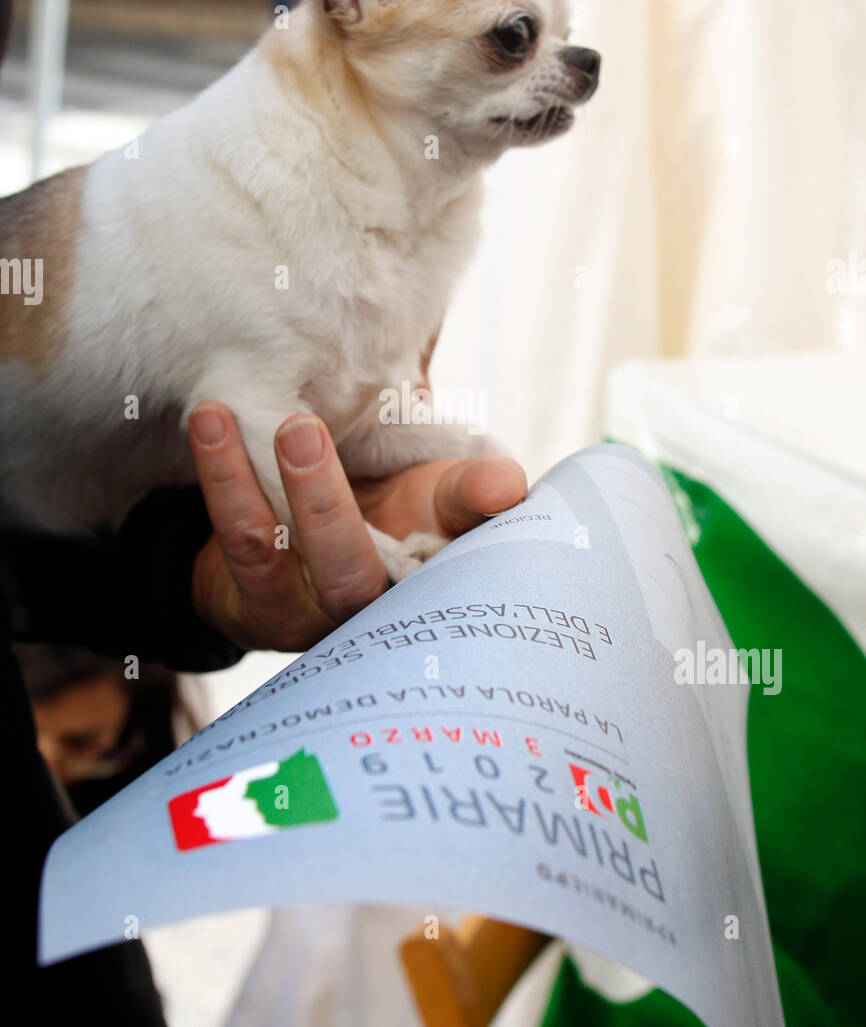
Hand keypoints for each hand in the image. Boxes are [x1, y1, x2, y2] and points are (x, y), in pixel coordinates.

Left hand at [188, 403, 525, 652]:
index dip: (480, 508)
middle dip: (323, 503)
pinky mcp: (259, 609)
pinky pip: (236, 542)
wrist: (298, 545)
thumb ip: (463, 480)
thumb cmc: (382, 503)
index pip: (466, 534)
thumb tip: (506, 487)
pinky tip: (210, 423)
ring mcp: (313, 613)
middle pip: (356, 572)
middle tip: (298, 428)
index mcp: (438, 559)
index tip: (499, 486)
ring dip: (251, 482)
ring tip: (229, 413)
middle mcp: (377, 601)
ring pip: (279, 554)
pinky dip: (221, 479)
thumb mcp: (427, 483)